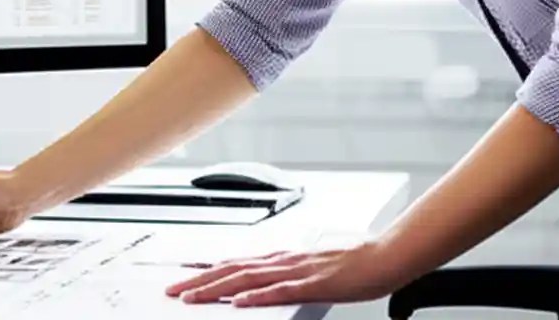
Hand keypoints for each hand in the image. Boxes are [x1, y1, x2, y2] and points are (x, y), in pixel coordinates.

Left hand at [164, 243, 402, 307]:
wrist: (385, 257)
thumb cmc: (353, 265)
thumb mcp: (311, 271)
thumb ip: (286, 278)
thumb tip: (261, 288)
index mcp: (282, 258)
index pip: (236, 263)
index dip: (206, 271)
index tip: (183, 279)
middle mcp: (283, 260)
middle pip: (232, 269)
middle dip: (199, 281)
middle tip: (173, 291)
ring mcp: (297, 270)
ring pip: (248, 278)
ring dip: (217, 288)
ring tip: (192, 298)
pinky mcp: (314, 283)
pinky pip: (281, 290)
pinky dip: (257, 296)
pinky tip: (240, 302)